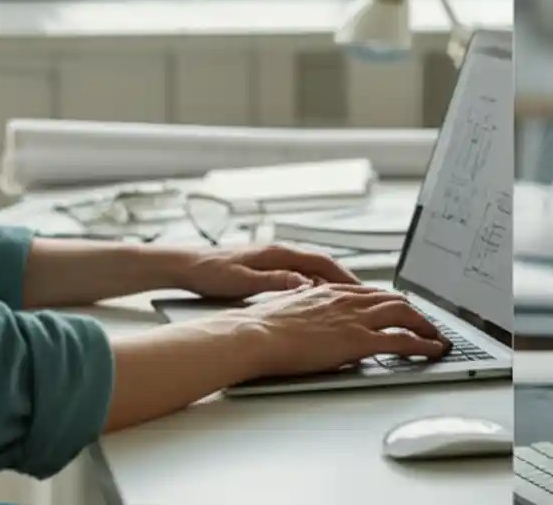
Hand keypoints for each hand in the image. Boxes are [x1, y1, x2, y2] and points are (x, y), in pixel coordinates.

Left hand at [177, 244, 359, 300]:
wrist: (186, 265)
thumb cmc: (210, 272)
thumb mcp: (242, 280)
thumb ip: (274, 282)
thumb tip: (303, 284)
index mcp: (278, 253)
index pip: (322, 262)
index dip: (344, 276)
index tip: (362, 289)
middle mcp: (280, 253)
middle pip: (323, 265)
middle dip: (345, 280)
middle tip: (366, 296)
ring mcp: (275, 260)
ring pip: (313, 270)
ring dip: (332, 283)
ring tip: (349, 300)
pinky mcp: (268, 268)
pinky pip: (301, 276)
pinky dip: (315, 286)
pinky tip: (319, 299)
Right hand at [230, 283, 450, 377]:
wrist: (254, 334)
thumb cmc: (262, 327)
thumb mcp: (288, 307)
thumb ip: (305, 307)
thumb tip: (306, 312)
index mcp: (331, 291)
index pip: (371, 292)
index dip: (390, 301)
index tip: (400, 307)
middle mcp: (348, 299)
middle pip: (394, 299)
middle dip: (414, 311)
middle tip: (426, 322)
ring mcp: (355, 318)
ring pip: (405, 314)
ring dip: (425, 325)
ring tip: (436, 337)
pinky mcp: (358, 340)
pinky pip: (401, 340)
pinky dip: (423, 344)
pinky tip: (433, 350)